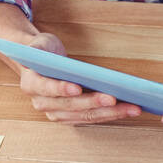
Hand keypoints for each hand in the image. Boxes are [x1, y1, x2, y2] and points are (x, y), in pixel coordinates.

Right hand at [19, 31, 142, 123]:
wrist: (41, 63)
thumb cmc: (43, 52)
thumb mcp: (37, 44)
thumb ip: (39, 50)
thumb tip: (44, 54)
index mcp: (30, 84)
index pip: (46, 88)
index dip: (61, 89)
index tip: (77, 88)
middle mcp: (42, 103)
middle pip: (70, 105)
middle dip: (94, 102)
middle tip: (113, 98)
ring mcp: (56, 113)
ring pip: (85, 115)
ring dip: (109, 113)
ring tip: (131, 107)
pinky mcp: (71, 117)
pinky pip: (92, 118)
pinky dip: (110, 114)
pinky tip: (127, 109)